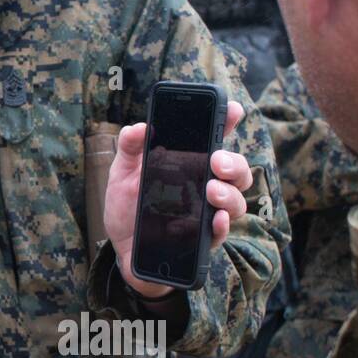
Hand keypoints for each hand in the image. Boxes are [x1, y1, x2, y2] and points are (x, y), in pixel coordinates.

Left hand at [103, 101, 252, 297]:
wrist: (120, 247)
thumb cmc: (127, 206)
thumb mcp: (122, 173)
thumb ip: (129, 148)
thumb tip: (139, 127)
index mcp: (189, 164)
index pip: (215, 140)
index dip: (226, 122)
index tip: (232, 110)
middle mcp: (204, 187)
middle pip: (237, 171)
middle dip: (234, 164)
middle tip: (217, 161)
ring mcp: (206, 214)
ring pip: (237, 202)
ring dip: (229, 194)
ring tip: (212, 190)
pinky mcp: (200, 241)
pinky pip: (220, 234)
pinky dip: (221, 226)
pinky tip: (215, 220)